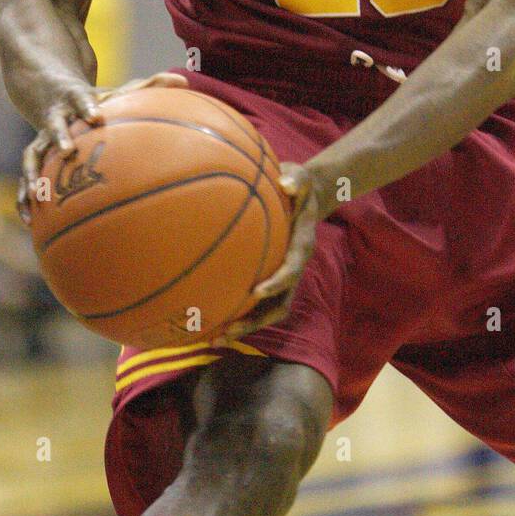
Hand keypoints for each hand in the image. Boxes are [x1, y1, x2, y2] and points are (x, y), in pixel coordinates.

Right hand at [17, 70, 186, 222]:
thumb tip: (184, 79)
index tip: (96, 116)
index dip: (87, 106)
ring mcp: (42, 138)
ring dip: (32, 173)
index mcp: (76, 100)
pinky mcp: (37, 156)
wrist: (50, 91)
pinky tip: (28, 221)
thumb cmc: (93, 98)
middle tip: (67, 151)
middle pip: (53, 125)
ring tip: (35, 194)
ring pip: (33, 154)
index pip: (81, 100)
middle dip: (59, 137)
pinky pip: (29, 177)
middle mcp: (56, 118)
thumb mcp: (117, 88)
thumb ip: (150, 85)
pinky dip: (25, 198)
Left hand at [214, 162, 322, 340]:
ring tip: (214, 338)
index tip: (257, 291)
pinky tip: (209, 319)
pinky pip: (254, 304)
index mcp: (301, 247)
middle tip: (229, 329)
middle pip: (278, 305)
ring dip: (244, 327)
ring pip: (266, 312)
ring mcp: (281, 278)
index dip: (277, 283)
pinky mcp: (269, 278)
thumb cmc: (297, 186)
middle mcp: (293, 269)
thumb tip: (286, 182)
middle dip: (255, 321)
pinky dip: (236, 314)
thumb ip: (297, 180)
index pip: (292, 270)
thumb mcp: (301, 177)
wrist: (305, 197)